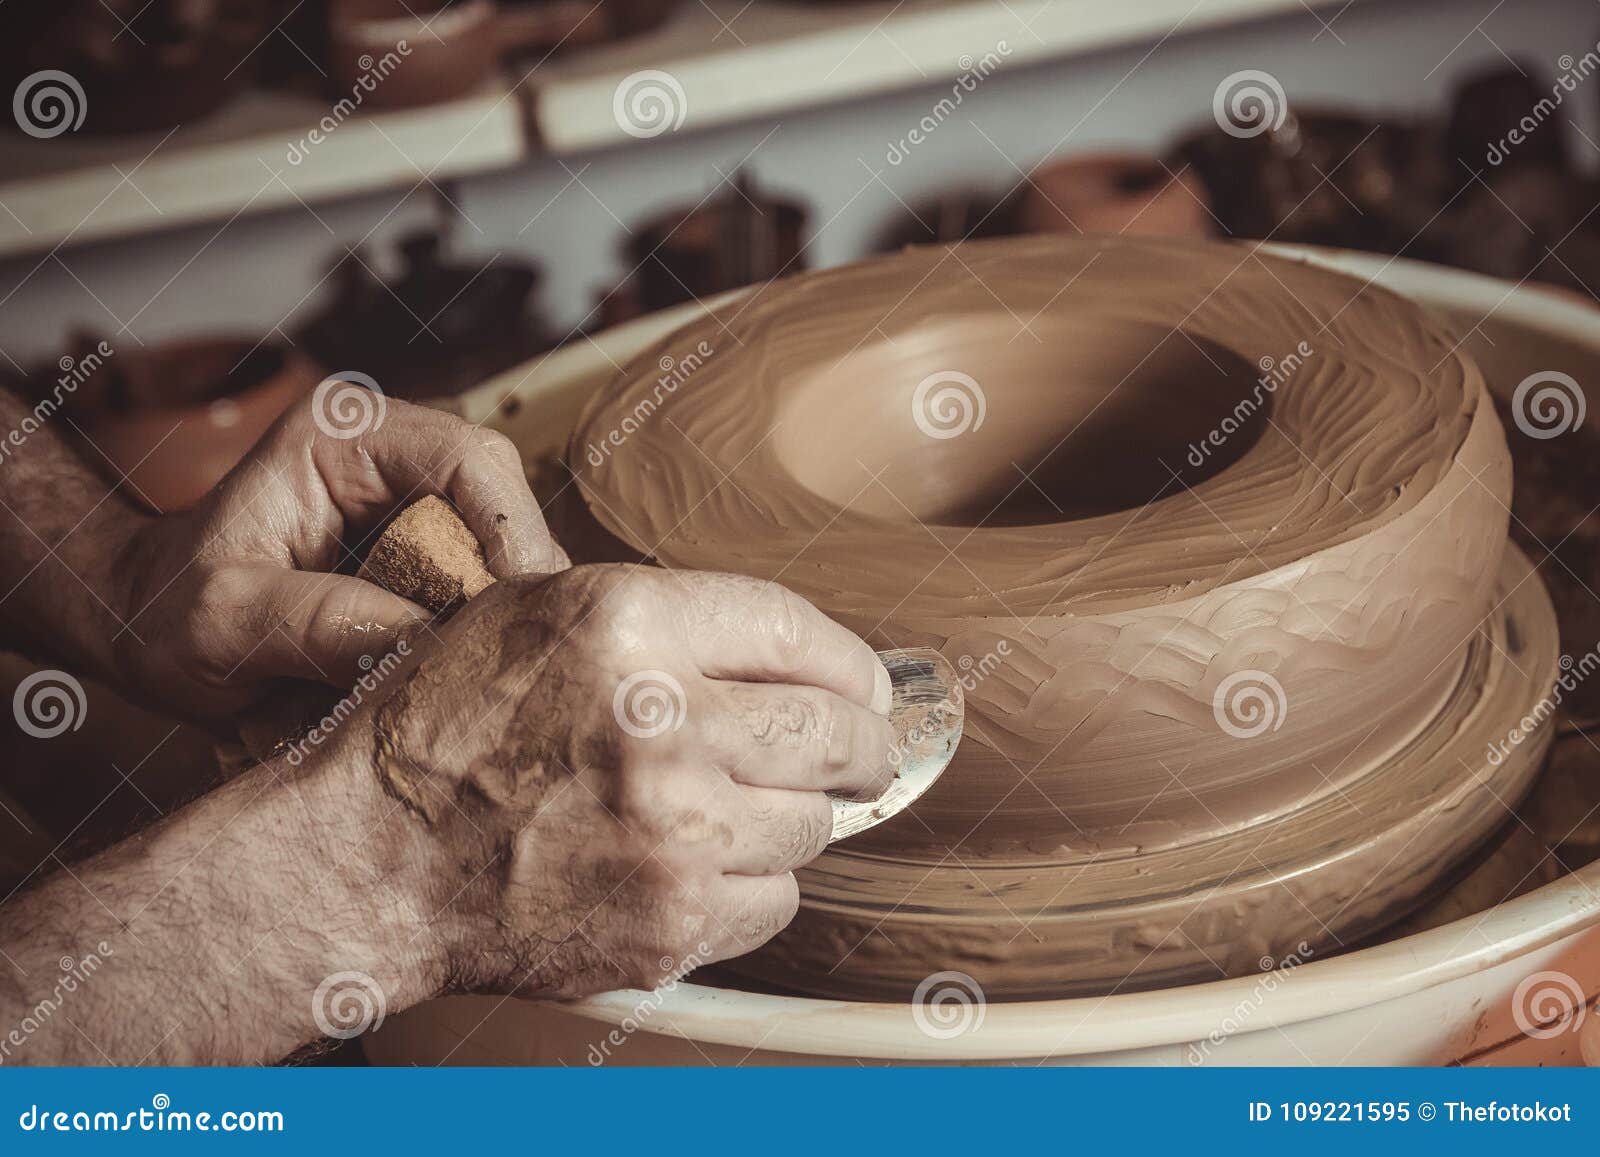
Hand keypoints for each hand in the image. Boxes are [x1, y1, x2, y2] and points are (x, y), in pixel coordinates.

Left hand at [107, 395, 566, 725]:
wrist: (143, 627)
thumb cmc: (166, 612)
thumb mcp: (223, 622)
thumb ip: (318, 625)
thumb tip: (426, 643)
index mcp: (342, 434)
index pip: (467, 459)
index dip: (510, 530)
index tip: (517, 612)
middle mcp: (392, 453)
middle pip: (504, 500)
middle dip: (520, 577)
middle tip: (522, 655)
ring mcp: (412, 501)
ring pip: (506, 544)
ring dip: (508, 607)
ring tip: (500, 670)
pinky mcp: (423, 551)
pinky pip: (485, 580)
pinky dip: (486, 625)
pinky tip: (474, 668)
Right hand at [351, 564, 893, 997]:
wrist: (366, 859)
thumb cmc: (440, 729)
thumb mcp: (536, 614)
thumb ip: (666, 619)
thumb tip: (795, 654)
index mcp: (629, 626)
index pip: (797, 632)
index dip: (850, 661)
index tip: (864, 684)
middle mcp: (662, 725)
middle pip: (836, 733)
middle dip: (860, 743)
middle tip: (853, 751)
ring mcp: (672, 835)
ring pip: (814, 825)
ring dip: (790, 816)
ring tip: (732, 809)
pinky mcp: (670, 924)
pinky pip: (777, 902)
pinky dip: (754, 887)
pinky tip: (697, 867)